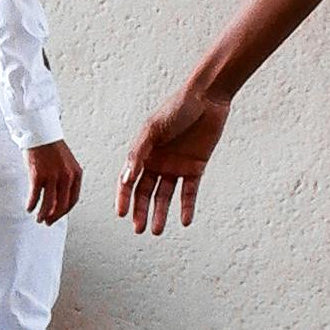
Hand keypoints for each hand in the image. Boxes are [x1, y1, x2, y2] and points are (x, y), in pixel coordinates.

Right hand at [24, 138, 82, 224]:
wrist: (41, 133)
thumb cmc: (51, 146)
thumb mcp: (65, 163)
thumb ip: (65, 179)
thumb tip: (58, 198)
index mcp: (76, 173)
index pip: (73, 199)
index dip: (65, 211)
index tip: (58, 216)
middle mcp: (66, 176)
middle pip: (62, 205)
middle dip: (54, 217)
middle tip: (47, 221)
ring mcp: (53, 176)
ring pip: (49, 204)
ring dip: (43, 214)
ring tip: (38, 218)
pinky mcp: (38, 175)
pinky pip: (35, 196)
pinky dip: (31, 204)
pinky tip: (29, 208)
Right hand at [118, 90, 229, 231]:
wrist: (208, 98)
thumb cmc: (177, 107)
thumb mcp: (152, 129)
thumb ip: (139, 153)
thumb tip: (127, 178)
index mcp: (143, 151)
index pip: (129, 180)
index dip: (124, 197)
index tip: (122, 214)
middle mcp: (157, 161)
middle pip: (145, 192)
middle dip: (140, 211)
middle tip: (138, 229)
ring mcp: (176, 166)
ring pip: (165, 196)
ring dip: (160, 213)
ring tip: (156, 231)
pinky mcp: (195, 168)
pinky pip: (189, 192)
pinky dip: (186, 206)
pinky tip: (184, 220)